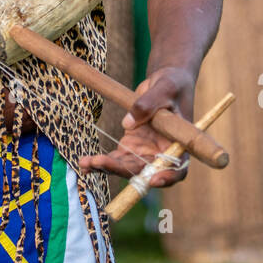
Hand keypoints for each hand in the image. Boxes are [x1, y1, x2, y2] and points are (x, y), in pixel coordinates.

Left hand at [78, 66, 195, 187]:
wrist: (163, 83)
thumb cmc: (171, 85)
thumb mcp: (164, 88)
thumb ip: (148, 104)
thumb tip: (127, 123)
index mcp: (178, 144)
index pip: (177, 168)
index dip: (166, 177)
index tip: (152, 179)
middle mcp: (161, 153)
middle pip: (144, 171)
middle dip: (121, 170)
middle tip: (99, 161)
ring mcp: (144, 152)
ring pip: (126, 168)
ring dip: (106, 167)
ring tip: (85, 163)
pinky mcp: (130, 146)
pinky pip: (116, 158)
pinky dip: (101, 162)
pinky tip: (85, 164)